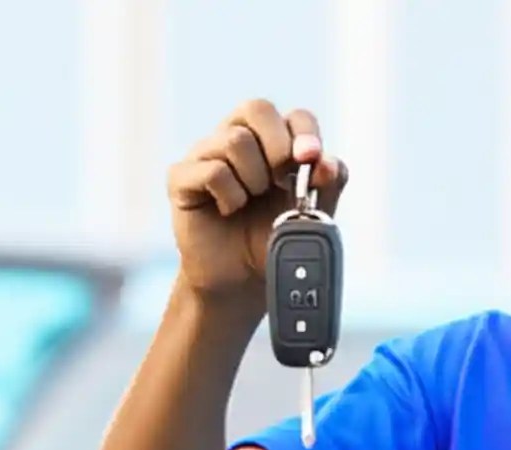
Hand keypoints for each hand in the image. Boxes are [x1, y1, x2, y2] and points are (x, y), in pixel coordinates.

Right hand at [167, 99, 347, 299]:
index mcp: (274, 142)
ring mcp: (207, 154)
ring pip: (235, 140)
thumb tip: (326, 162)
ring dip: (254, 179)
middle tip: (279, 182)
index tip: (310, 159)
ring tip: (249, 202)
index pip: (294, 116)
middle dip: (278, 146)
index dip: (306, 133)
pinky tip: (228, 210)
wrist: (242, 280)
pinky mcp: (182, 177)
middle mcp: (238, 138)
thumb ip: (328, 185)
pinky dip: (230, 195)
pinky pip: (212, 170)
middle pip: (257, 108)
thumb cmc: (274, 240)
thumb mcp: (313, 215)